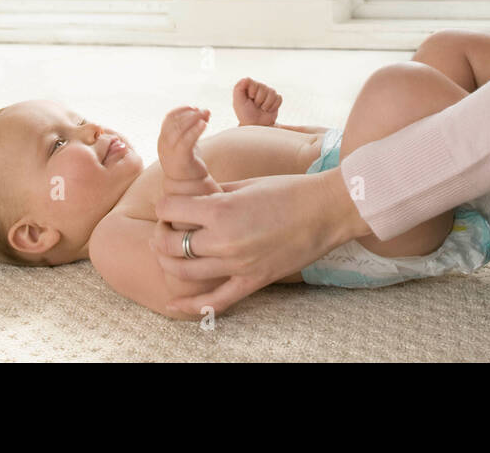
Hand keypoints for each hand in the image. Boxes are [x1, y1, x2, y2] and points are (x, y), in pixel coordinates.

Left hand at [150, 166, 367, 315]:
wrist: (328, 209)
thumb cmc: (289, 190)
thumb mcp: (246, 184)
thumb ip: (214, 194)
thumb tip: (191, 199)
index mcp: (220, 209)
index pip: (170, 210)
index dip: (165, 206)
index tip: (170, 205)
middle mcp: (224, 240)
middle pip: (171, 244)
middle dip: (162, 235)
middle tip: (166, 229)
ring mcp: (238, 264)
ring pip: (184, 273)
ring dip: (170, 263)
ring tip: (169, 254)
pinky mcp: (254, 280)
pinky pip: (217, 301)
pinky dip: (192, 306)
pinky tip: (174, 305)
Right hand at [157, 105, 217, 183]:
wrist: (189, 186)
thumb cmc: (189, 162)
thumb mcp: (188, 142)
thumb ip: (193, 128)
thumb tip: (204, 111)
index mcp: (164, 139)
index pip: (169, 119)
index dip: (181, 110)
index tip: (194, 107)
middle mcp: (164, 145)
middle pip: (174, 123)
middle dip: (190, 114)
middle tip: (204, 111)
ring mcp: (170, 153)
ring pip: (178, 130)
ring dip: (193, 119)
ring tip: (206, 115)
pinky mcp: (180, 160)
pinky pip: (186, 142)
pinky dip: (195, 131)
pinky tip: (204, 124)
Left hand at [232, 77, 281, 125]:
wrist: (256, 126)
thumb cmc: (245, 114)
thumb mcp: (238, 102)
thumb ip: (238, 88)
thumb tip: (246, 78)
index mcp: (249, 86)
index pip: (253, 82)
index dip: (252, 91)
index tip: (249, 99)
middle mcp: (259, 88)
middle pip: (263, 87)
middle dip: (259, 100)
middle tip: (255, 106)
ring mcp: (268, 93)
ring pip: (272, 92)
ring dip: (266, 104)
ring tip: (262, 109)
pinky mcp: (276, 99)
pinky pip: (279, 98)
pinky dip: (273, 106)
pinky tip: (268, 110)